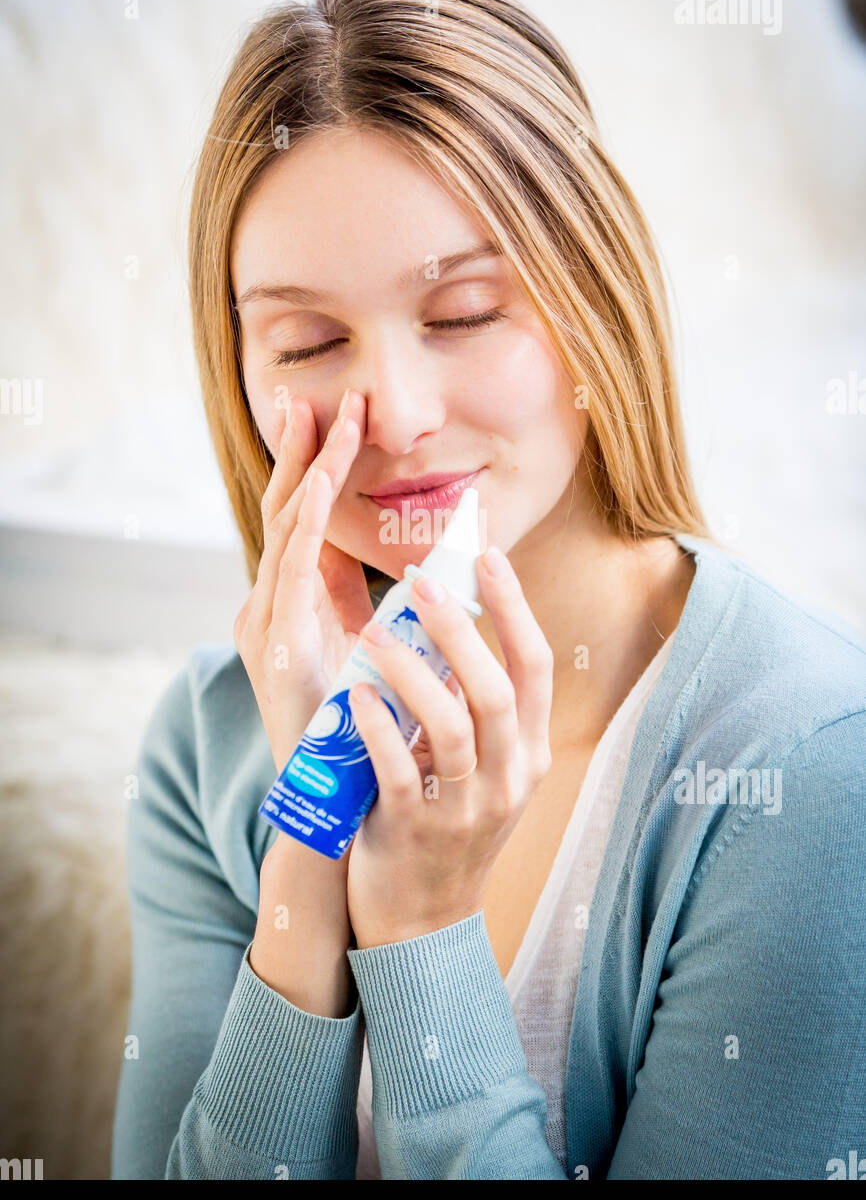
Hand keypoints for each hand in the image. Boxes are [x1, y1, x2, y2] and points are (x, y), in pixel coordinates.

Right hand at [237, 386, 370, 1013]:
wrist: (332, 803)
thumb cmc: (357, 729)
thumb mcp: (368, 655)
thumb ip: (373, 608)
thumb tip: (405, 562)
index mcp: (293, 606)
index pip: (304, 518)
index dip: (316, 464)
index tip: (333, 410)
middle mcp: (271, 610)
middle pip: (284, 512)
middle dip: (300, 452)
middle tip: (314, 395)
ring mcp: (267, 631)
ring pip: (283, 533)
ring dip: (304, 474)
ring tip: (321, 421)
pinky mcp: (276, 654)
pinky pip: (290, 577)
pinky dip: (305, 528)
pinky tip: (322, 488)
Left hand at [344, 547, 553, 949]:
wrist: (422, 922)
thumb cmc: (446, 823)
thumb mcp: (481, 768)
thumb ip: (473, 706)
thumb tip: (448, 618)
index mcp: (528, 753)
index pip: (536, 667)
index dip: (515, 608)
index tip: (487, 556)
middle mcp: (508, 779)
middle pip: (496, 689)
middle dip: (460, 627)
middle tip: (420, 579)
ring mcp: (463, 810)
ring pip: (451, 727)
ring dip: (413, 671)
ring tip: (375, 632)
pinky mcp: (412, 832)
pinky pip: (399, 771)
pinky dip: (378, 727)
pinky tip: (356, 694)